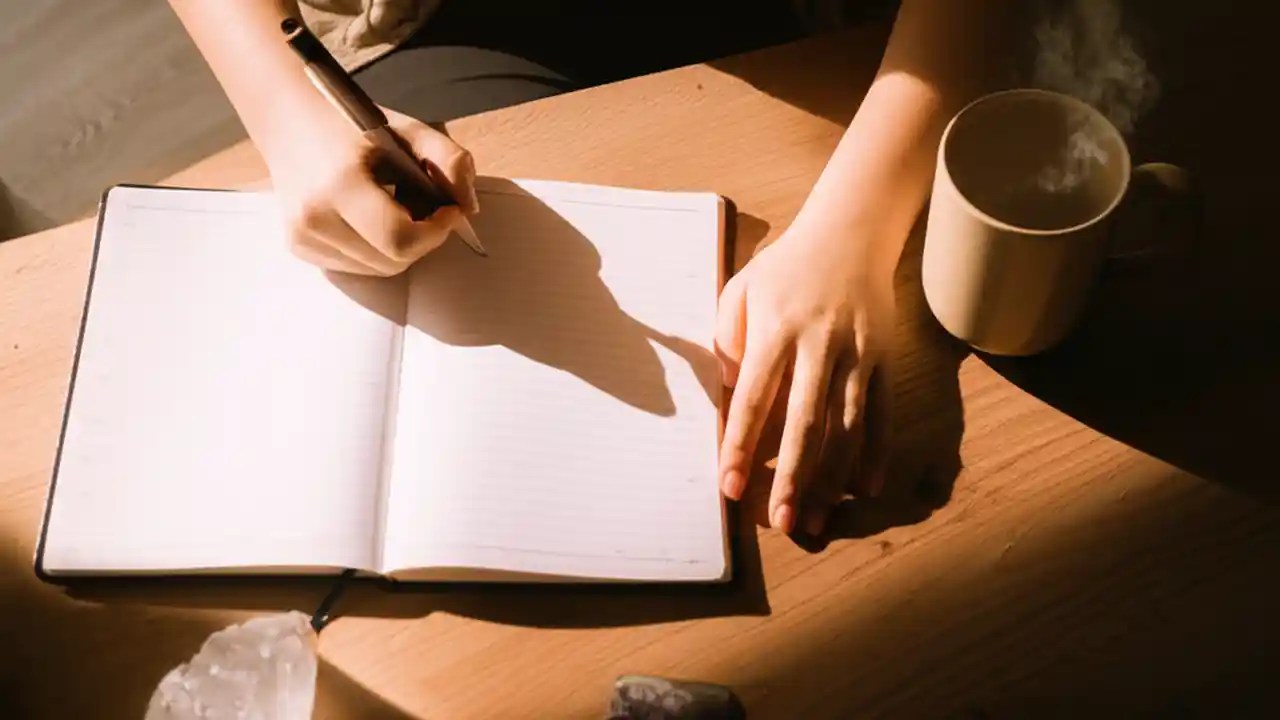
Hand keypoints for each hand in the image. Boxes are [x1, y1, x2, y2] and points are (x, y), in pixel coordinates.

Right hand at [263, 105, 478, 275]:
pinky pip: (356, 267)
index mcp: (340, 184)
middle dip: (422, 241)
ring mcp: (302, 237)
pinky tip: (369, 218)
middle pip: (392, 261)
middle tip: (427, 210)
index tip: (448, 211)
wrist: (287, 119)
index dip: (435, 232)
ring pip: (377, 270)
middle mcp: (315, 217)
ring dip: (399, 248)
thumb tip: (468, 207)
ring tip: (395, 209)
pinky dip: (375, 250)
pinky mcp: (299, 248)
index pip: (399, 240)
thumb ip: (449, 161)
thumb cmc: (352, 123)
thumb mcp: (407, 130)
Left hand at [715, 215, 895, 535]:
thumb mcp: (739, 290)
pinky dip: (876, 453)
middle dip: (791, 476)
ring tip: (814, 518)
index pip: (754, 398)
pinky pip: (882, 413)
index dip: (740, 445)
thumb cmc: (784, 268)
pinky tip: (864, 488)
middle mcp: (820, 344)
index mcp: (776, 329)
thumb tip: (732, 394)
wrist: (850, 231)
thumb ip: (728, 341)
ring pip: (847, 426)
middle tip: (779, 521)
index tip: (728, 487)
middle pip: (804, 421)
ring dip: (831, 477)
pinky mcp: (886, 357)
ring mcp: (858, 353)